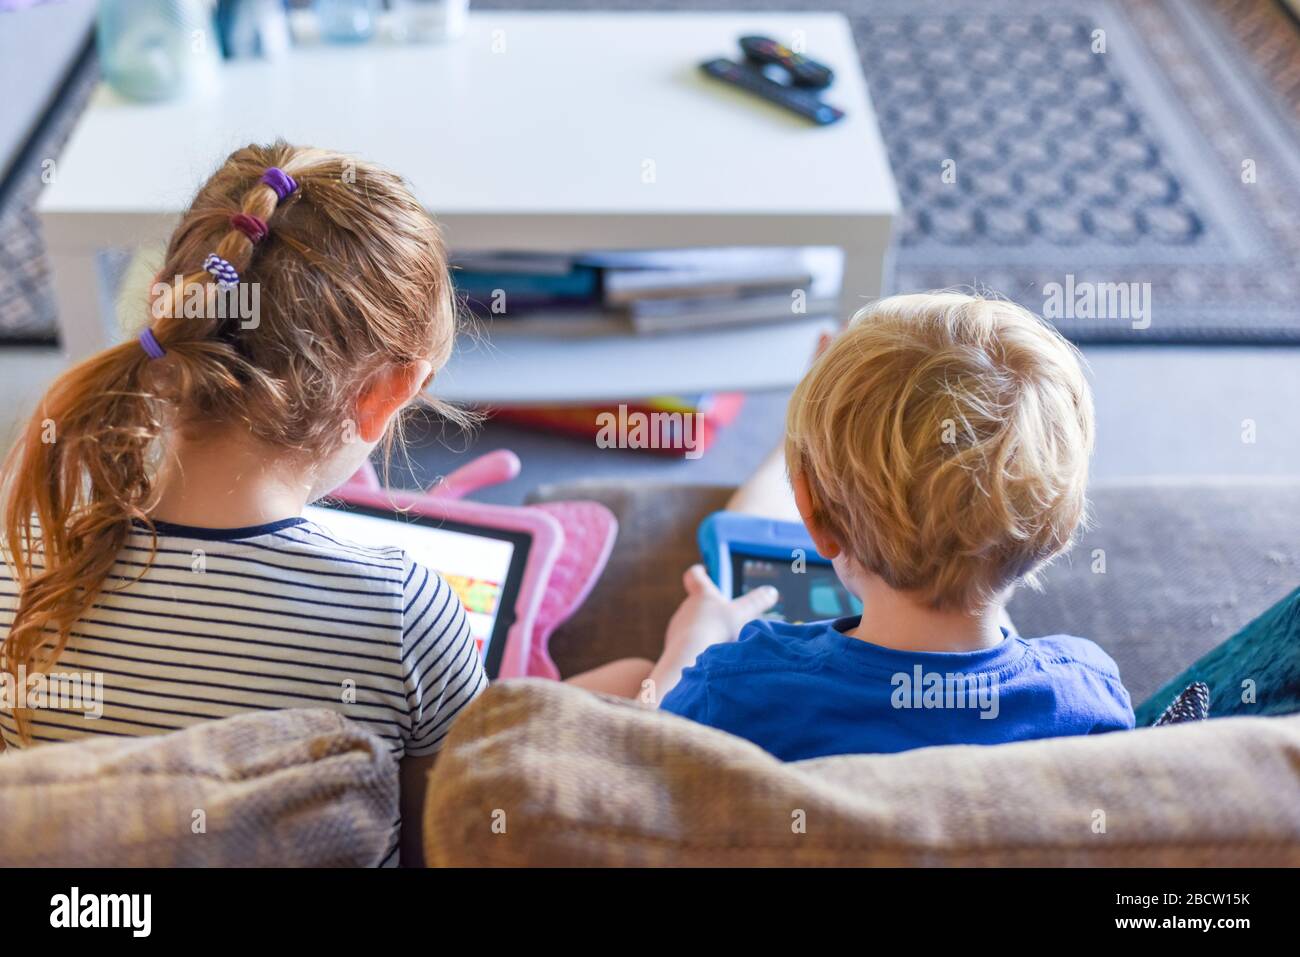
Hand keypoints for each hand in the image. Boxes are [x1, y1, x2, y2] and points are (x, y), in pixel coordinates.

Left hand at [662, 565, 778, 661]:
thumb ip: (757, 602)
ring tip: (719, 640)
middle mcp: (686, 608)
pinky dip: (698, 645)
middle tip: (725, 616)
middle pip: (696, 602)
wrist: (688, 657)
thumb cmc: (716, 630)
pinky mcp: (674, 646)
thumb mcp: (743, 614)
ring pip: (691, 624)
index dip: (698, 572)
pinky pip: (687, 642)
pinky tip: (709, 654)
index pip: (694, 576)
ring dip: (704, 629)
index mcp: (701, 594)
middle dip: (709, 608)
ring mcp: (678, 627)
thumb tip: (771, 591)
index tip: (702, 570)